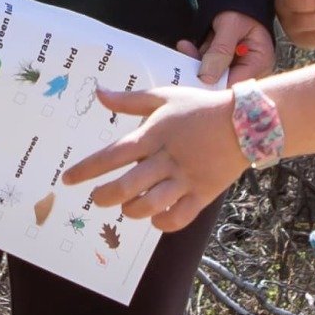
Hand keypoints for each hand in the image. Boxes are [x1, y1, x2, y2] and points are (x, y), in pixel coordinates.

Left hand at [63, 81, 245, 228]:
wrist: (247, 121)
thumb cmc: (201, 107)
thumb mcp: (165, 96)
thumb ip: (130, 100)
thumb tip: (99, 93)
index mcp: (154, 134)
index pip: (113, 155)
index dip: (87, 169)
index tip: (68, 180)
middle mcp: (167, 159)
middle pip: (126, 186)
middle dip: (105, 196)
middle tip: (97, 197)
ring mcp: (186, 179)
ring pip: (150, 205)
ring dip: (131, 210)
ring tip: (126, 207)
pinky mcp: (204, 193)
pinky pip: (178, 217)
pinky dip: (162, 222)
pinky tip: (155, 217)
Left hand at [176, 9, 274, 85]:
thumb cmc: (240, 6)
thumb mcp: (231, 24)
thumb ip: (220, 49)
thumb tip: (206, 78)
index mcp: (260, 61)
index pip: (237, 84)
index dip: (215, 87)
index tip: (194, 79)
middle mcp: (250, 69)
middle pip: (222, 83)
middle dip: (201, 72)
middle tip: (185, 58)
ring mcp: (235, 66)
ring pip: (210, 75)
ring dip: (195, 63)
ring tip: (186, 47)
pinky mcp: (222, 63)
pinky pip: (205, 66)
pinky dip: (195, 57)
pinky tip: (186, 47)